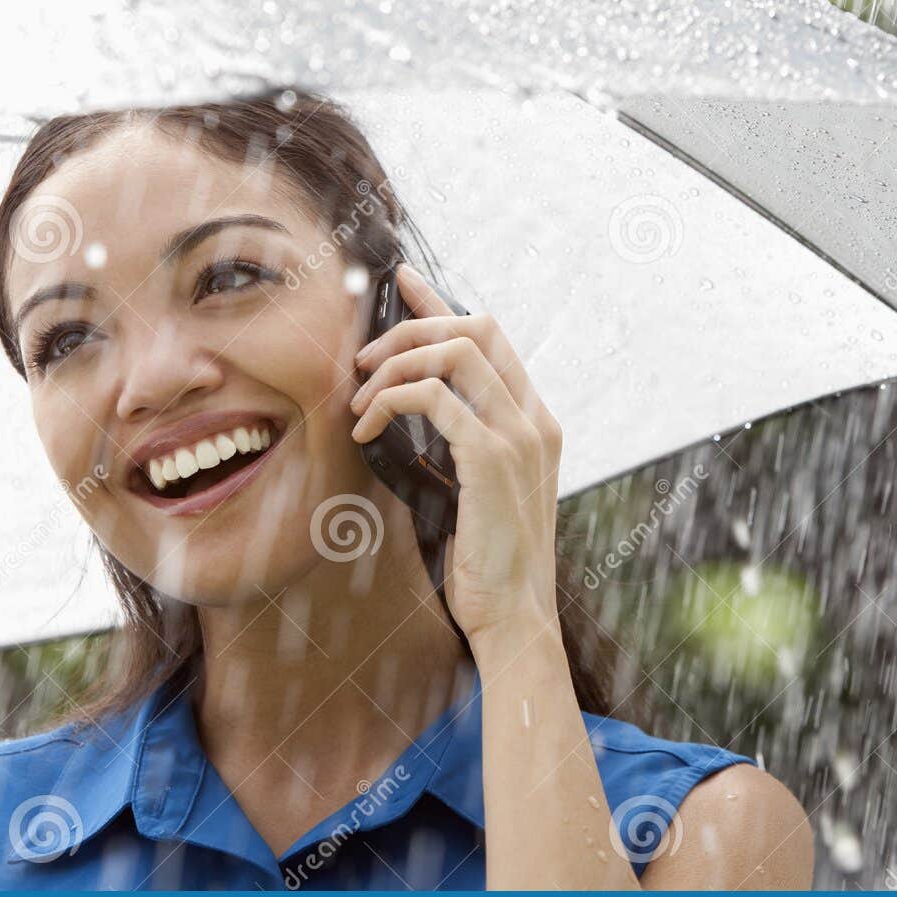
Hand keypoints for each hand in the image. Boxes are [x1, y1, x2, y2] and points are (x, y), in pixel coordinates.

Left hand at [351, 263, 563, 645]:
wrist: (514, 616)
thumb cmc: (487, 561)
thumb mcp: (478, 491)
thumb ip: (462, 445)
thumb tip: (414, 410)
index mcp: (536, 422)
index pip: (490, 336)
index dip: (441, 303)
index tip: (402, 280)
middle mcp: (536, 419)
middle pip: (476, 327)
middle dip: (410, 329)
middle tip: (364, 361)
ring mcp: (520, 436)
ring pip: (455, 352)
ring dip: (396, 364)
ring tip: (360, 400)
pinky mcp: (492, 460)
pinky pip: (434, 399)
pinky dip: (390, 402)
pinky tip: (365, 430)